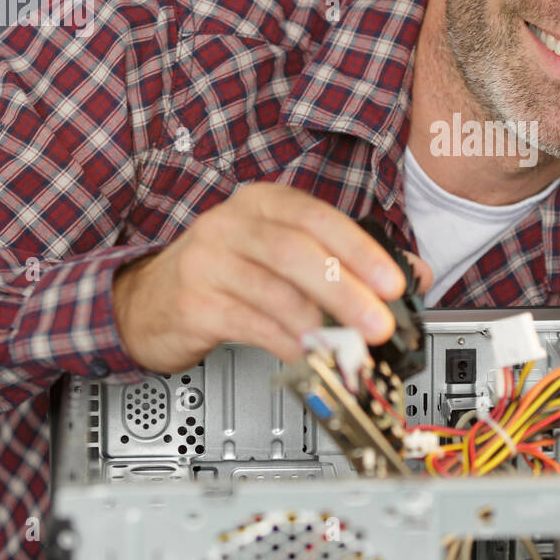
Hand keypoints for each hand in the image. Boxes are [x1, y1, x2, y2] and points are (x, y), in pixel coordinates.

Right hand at [111, 182, 432, 373]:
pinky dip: (285, 343)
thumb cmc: (225, 274)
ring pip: (273, 289)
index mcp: (262, 203)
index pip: (317, 217)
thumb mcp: (281, 256)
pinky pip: (248, 323)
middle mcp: (231, 224)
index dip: (360, 250)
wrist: (146, 301)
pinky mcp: (192, 303)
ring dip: (319, 324)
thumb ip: (343, 261)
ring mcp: (207, 262)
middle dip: (345, 289)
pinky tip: (308, 355)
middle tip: (378, 323)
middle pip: (296, 250)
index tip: (395, 282)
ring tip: (348, 347)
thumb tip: (414, 275)